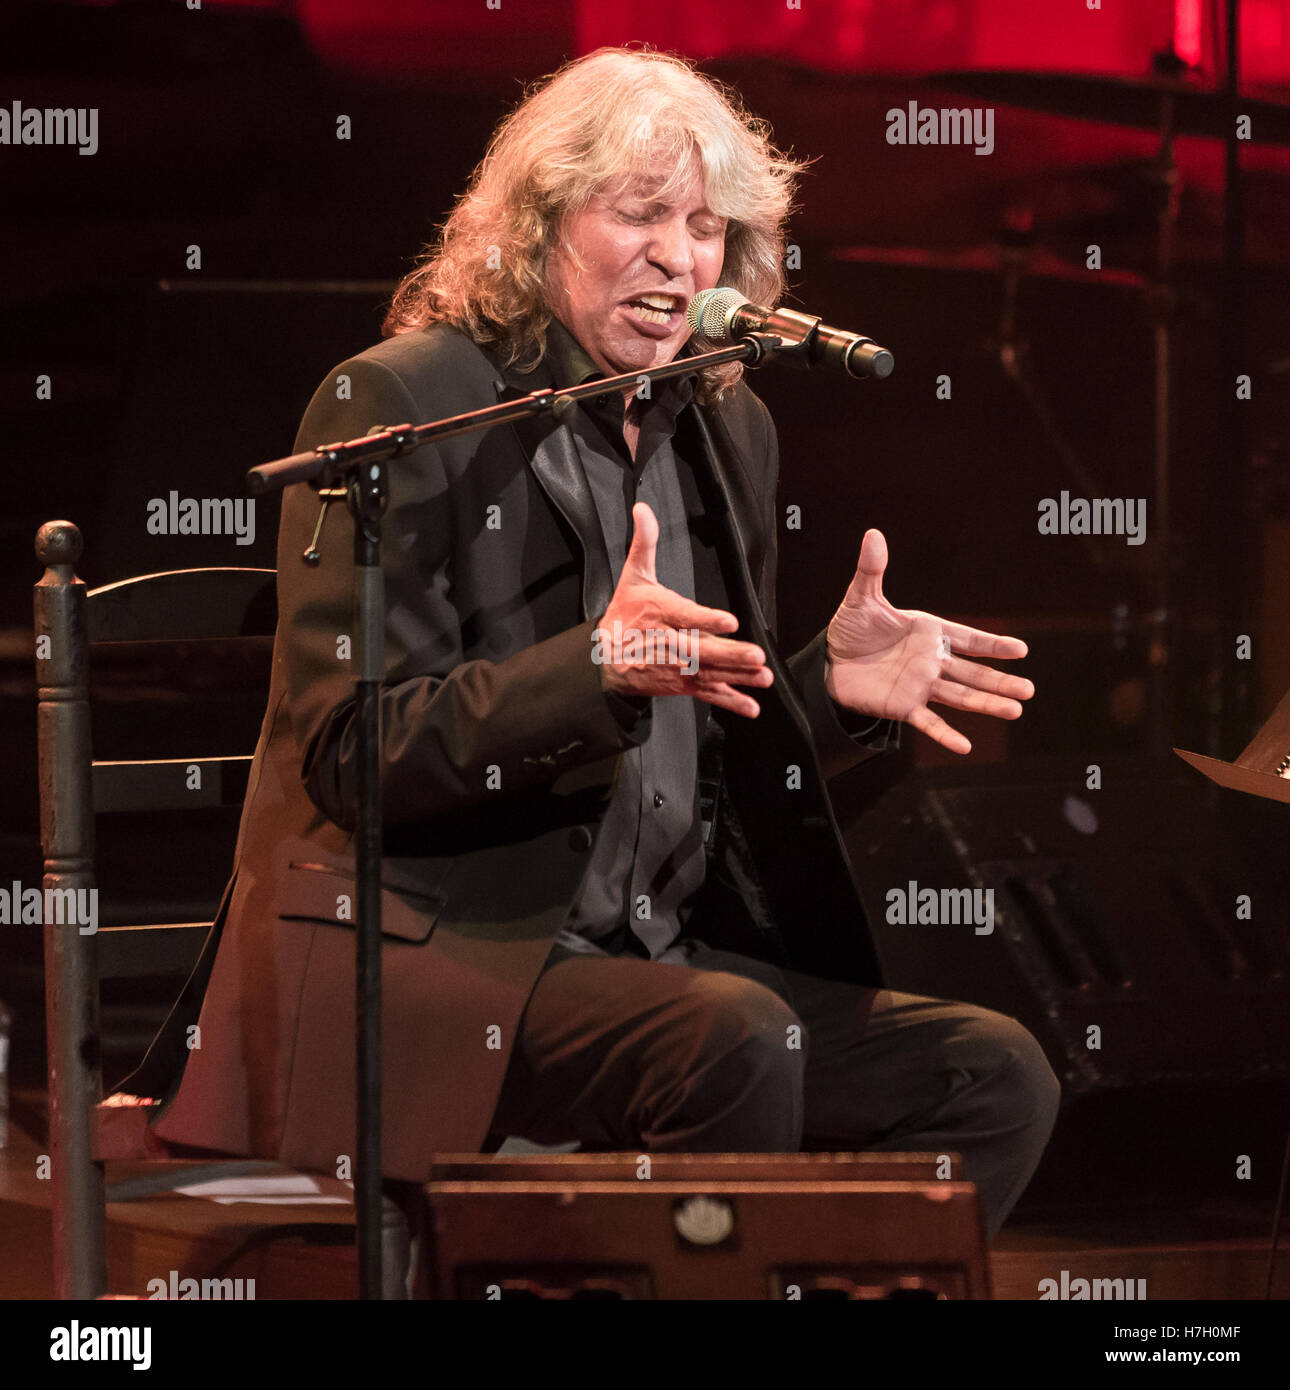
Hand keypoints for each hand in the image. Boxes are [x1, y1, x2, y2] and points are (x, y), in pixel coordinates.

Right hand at [597, 502, 773, 718]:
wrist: (604, 660)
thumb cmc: (624, 615)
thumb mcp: (632, 577)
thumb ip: (644, 544)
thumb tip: (642, 509)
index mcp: (660, 614)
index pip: (685, 616)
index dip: (707, 620)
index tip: (729, 621)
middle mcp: (670, 643)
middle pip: (702, 650)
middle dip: (730, 655)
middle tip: (756, 656)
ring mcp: (678, 667)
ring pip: (710, 673)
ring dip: (738, 677)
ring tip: (762, 677)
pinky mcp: (682, 684)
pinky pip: (708, 693)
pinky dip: (730, 702)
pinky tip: (752, 708)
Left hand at [824, 528, 1032, 754]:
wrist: (829, 662)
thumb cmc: (851, 629)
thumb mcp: (861, 598)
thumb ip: (872, 570)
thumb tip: (872, 534)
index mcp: (929, 632)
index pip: (968, 638)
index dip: (993, 644)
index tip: (1021, 650)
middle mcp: (932, 661)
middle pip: (973, 672)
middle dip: (1000, 680)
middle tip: (1029, 689)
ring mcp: (920, 685)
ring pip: (960, 696)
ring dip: (986, 704)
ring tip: (1015, 711)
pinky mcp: (903, 706)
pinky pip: (928, 722)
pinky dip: (946, 734)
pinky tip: (966, 747)